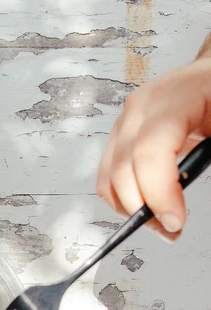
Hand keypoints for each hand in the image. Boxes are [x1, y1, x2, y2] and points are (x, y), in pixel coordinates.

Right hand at [96, 56, 210, 235]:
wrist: (207, 79)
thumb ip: (207, 157)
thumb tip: (183, 191)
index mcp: (175, 97)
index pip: (150, 150)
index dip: (159, 192)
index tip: (175, 222)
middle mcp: (141, 107)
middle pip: (124, 169)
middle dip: (143, 209)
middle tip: (171, 230)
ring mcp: (125, 121)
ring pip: (109, 178)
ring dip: (130, 209)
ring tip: (160, 222)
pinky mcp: (118, 136)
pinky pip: (108, 177)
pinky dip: (122, 200)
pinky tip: (146, 207)